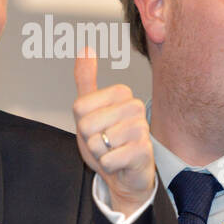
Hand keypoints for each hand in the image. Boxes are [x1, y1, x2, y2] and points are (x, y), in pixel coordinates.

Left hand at [73, 49, 154, 215]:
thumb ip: (86, 79)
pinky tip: (120, 163)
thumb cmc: (109, 142)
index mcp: (122, 93)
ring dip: (100, 153)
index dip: (81, 122)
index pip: (80, 107)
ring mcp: (142, 128)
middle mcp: (135, 107)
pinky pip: (108, 159)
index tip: (97, 127)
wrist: (126, 174)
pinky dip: (108, 166)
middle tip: (105, 142)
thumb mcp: (90, 109)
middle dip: (90, 139)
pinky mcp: (144, 151)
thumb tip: (85, 49)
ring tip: (113, 151)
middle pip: (86, 124)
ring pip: (97, 142)